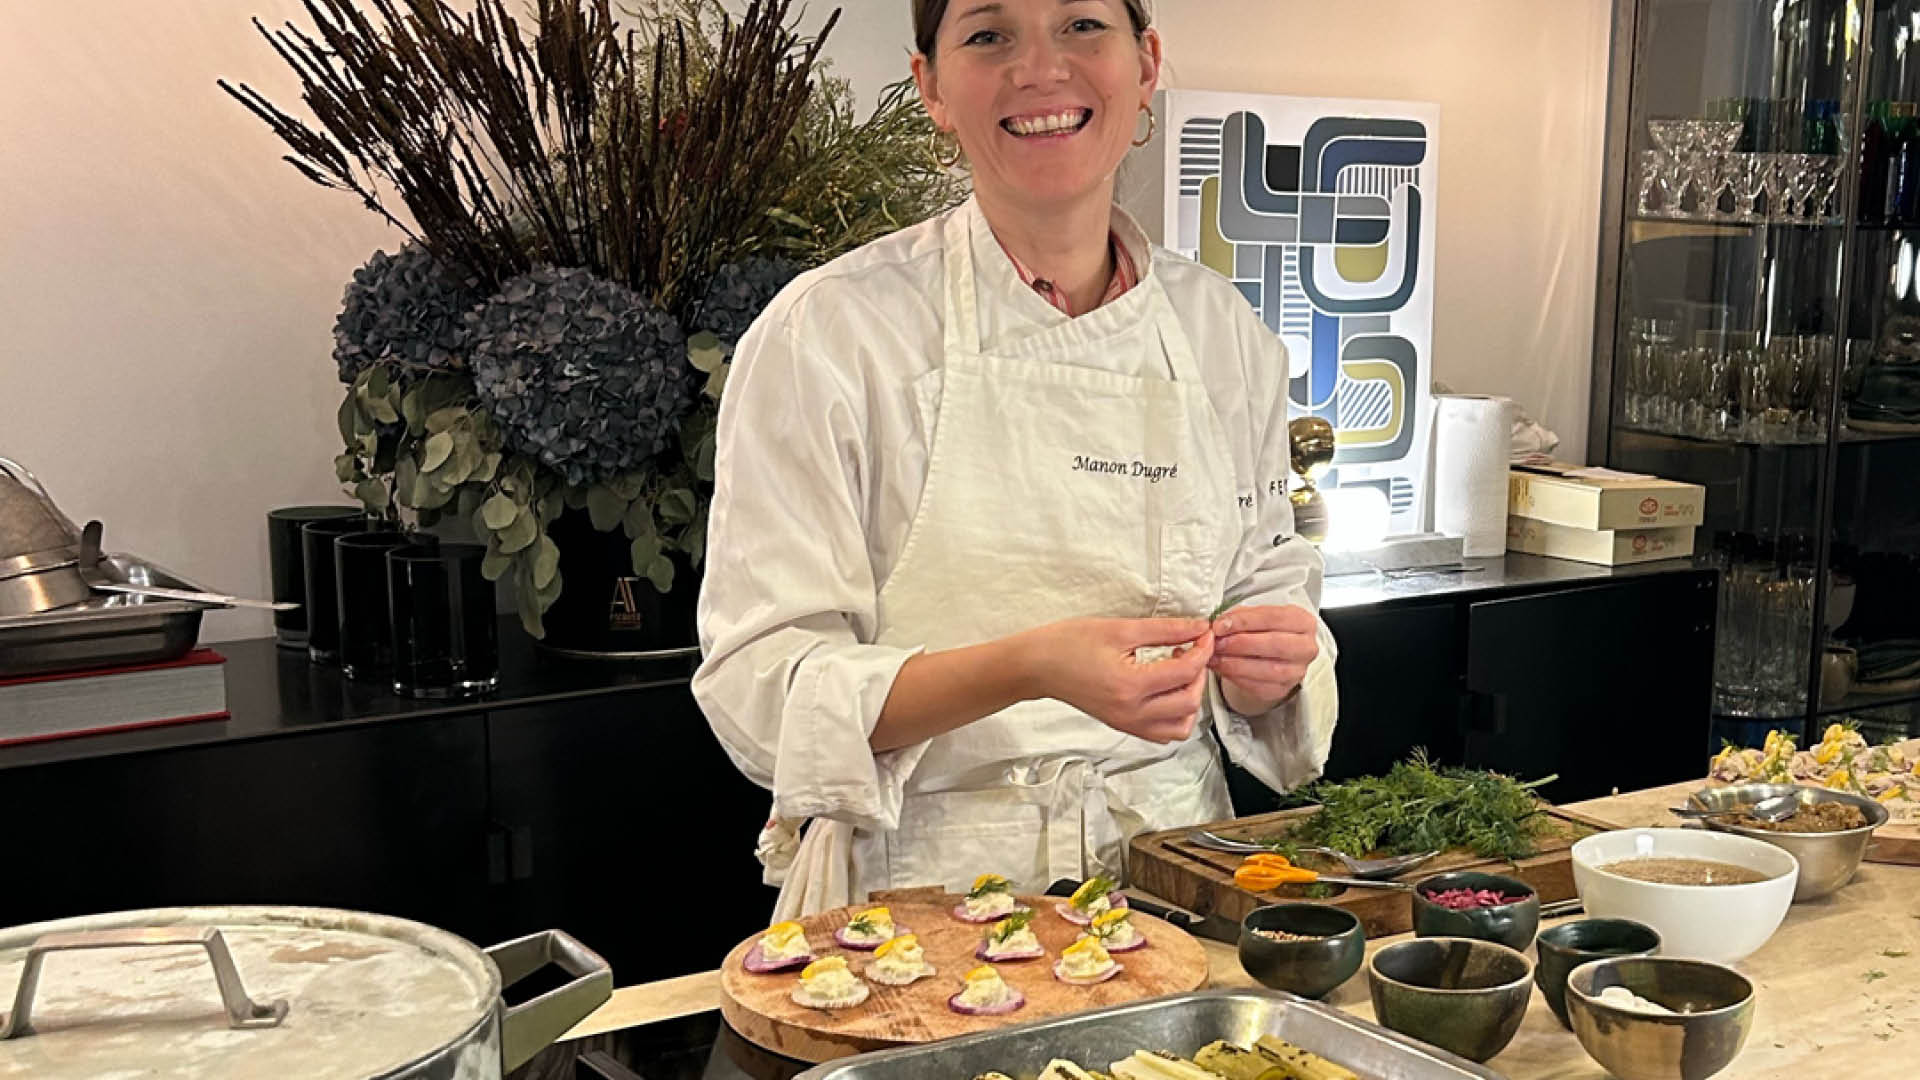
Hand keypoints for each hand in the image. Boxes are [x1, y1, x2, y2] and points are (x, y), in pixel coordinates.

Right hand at [1020, 617, 1213, 743]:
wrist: (1037, 666)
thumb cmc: (1069, 643)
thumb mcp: (1120, 628)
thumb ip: (1165, 630)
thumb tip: (1197, 628)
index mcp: (1131, 686)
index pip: (1185, 672)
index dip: (1202, 649)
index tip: (1204, 632)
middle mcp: (1132, 712)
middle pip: (1189, 702)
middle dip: (1199, 673)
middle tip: (1191, 649)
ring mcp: (1128, 723)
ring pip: (1181, 725)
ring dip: (1190, 698)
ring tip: (1178, 671)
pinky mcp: (1123, 725)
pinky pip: (1162, 732)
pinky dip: (1175, 714)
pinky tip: (1166, 688)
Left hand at [1208, 604, 1318, 712]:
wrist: (1268, 654)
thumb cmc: (1263, 630)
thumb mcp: (1255, 615)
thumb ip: (1240, 617)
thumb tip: (1221, 624)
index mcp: (1303, 622)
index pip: (1274, 618)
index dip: (1244, 621)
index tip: (1221, 624)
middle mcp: (1305, 647)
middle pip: (1274, 644)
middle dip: (1241, 643)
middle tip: (1217, 642)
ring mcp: (1297, 671)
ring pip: (1269, 669)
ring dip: (1236, 663)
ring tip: (1216, 656)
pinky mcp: (1283, 689)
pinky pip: (1260, 686)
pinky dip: (1237, 677)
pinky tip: (1223, 668)